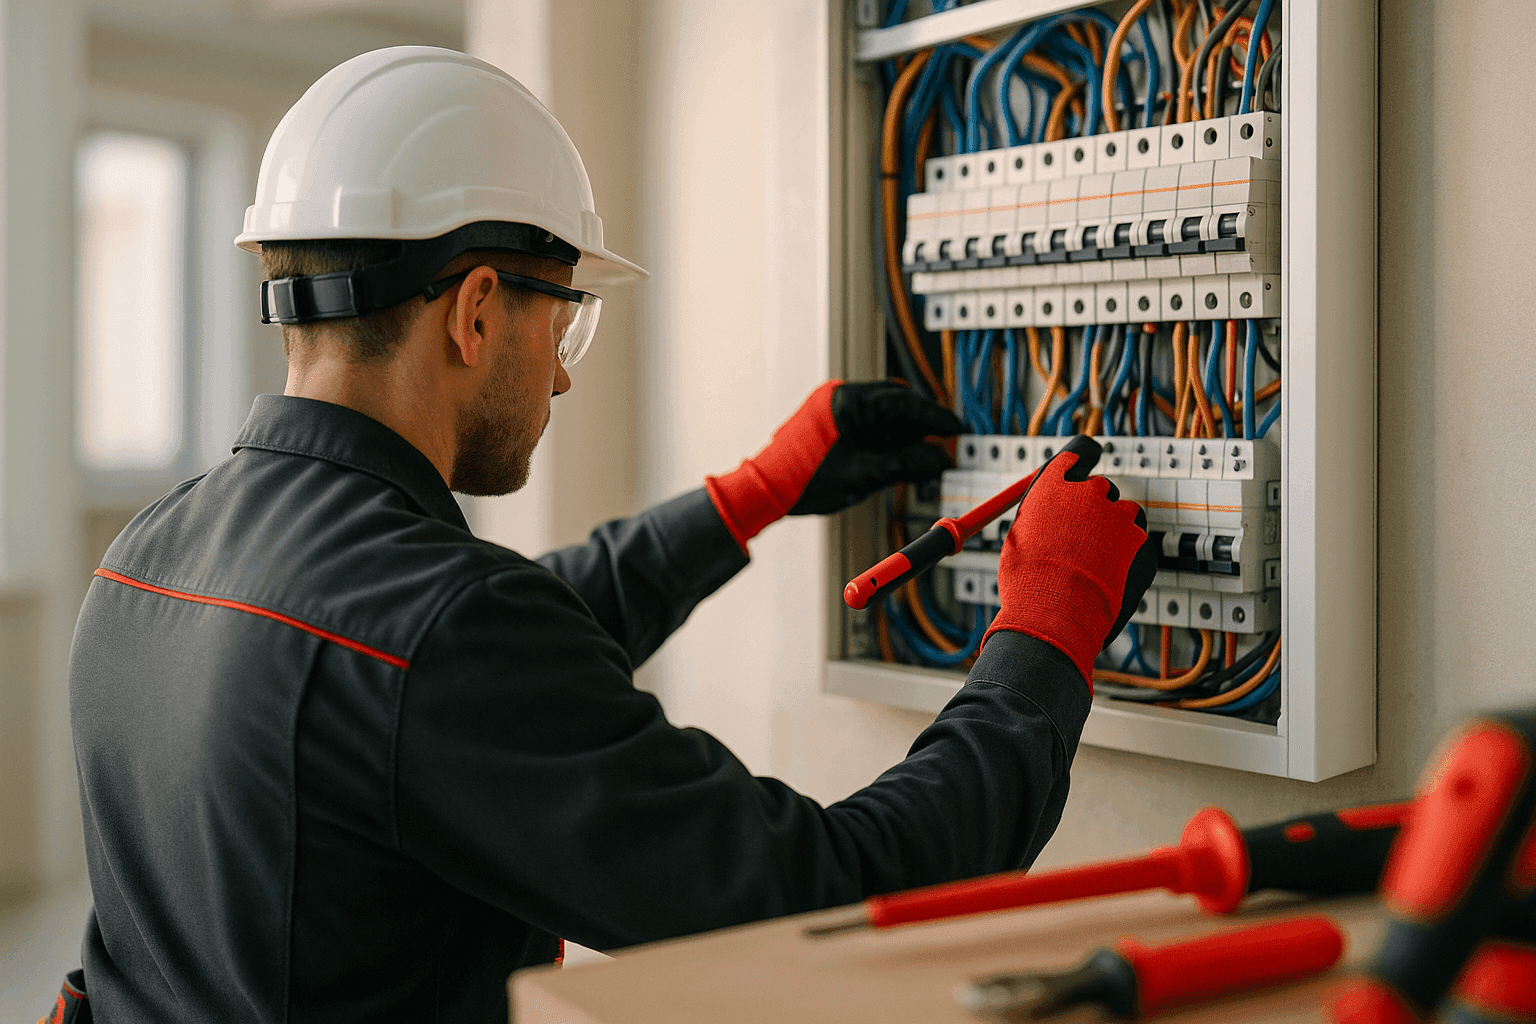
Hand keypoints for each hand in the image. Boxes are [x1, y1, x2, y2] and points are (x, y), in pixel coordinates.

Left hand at [706, 380, 962, 550]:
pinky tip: (905, 463)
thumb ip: (906, 464)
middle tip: (947, 447)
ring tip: (928, 463)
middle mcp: (842, 399)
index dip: (934, 417)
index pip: (902, 401)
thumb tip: (940, 459)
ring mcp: (838, 413)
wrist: (764, 492)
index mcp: (847, 400)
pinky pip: (872, 430)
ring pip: (886, 421)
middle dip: (923, 429)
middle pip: (897, 407)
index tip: (957, 429)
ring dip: (908, 440)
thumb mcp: (864, 474)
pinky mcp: (836, 428)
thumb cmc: (803, 480)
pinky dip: (890, 445)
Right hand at [985, 436, 1157, 692]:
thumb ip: (1042, 515)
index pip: (1079, 453)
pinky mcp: (1142, 544)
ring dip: (1113, 534)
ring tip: (1091, 566)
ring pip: (1124, 517)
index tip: (1083, 474)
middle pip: (1102, 488)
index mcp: (1055, 483)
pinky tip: (1106, 581)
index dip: (1081, 462)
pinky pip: (1137, 547)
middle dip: (1094, 508)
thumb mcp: (1019, 537)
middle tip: (1080, 538)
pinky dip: (1126, 561)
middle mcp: (1091, 491)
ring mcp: (1121, 517)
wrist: (1054, 615)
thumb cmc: (1027, 581)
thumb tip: (1051, 517)